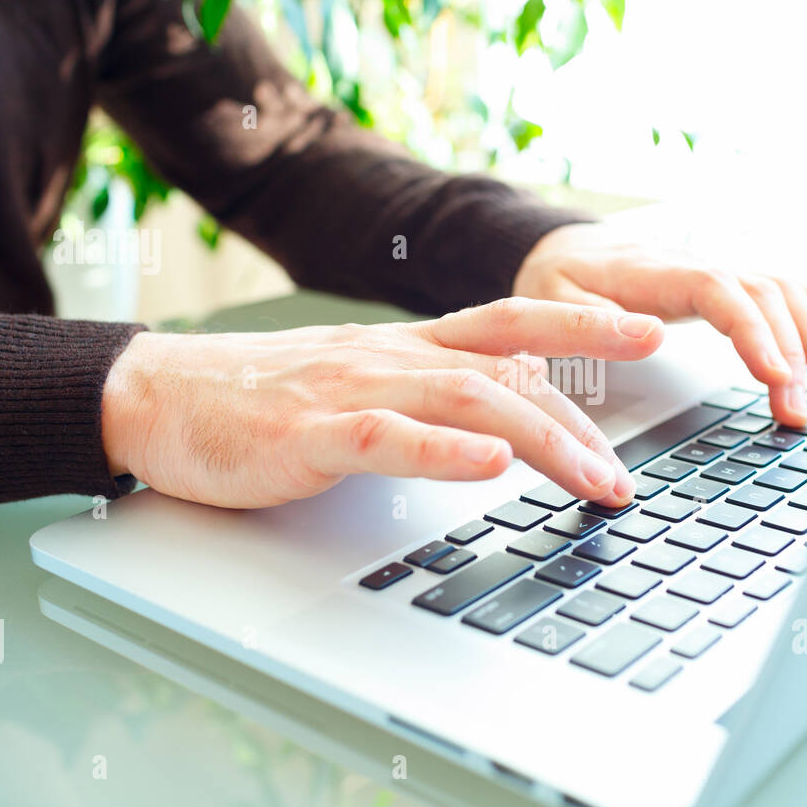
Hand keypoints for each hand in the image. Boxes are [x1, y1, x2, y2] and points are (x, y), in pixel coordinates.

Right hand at [101, 299, 662, 509]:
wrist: (162, 396)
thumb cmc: (266, 398)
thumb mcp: (364, 386)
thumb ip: (431, 397)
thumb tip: (507, 426)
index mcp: (405, 346)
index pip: (510, 327)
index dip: (580, 328)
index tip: (644, 333)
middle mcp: (390, 357)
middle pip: (506, 371)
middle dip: (579, 419)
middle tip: (625, 474)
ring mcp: (351, 390)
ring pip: (463, 402)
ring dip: (539, 440)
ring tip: (592, 478)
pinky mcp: (308, 434)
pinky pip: (384, 437)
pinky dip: (441, 452)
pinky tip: (486, 468)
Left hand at [514, 222, 806, 425]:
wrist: (560, 251)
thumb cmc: (555, 282)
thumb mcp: (550, 302)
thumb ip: (592, 320)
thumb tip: (650, 333)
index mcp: (656, 271)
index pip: (721, 292)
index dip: (754, 333)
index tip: (777, 377)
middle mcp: (699, 265)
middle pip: (765, 297)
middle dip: (794, 352)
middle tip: (805, 410)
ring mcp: (719, 272)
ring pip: (784, 294)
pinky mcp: (729, 285)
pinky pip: (786, 288)